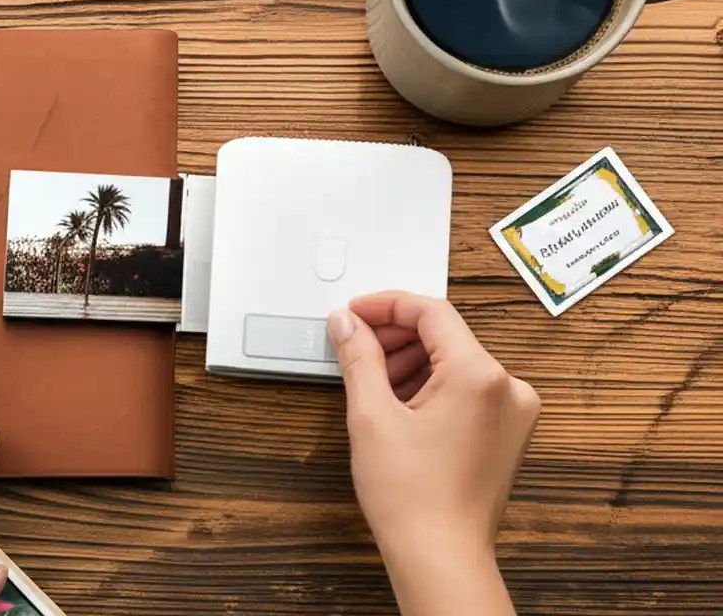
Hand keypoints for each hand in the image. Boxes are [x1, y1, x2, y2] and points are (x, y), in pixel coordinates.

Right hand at [328, 291, 539, 615]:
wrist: (441, 557)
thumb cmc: (413, 499)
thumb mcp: (371, 416)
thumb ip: (359, 357)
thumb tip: (347, 323)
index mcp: (480, 375)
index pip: (432, 312)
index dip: (386, 305)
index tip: (354, 313)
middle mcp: (508, 387)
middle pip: (446, 335)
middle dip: (396, 338)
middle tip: (355, 348)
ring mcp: (514, 411)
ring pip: (456, 362)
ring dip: (412, 363)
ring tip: (373, 386)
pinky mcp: (509, 432)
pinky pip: (469, 389)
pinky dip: (433, 387)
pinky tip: (399, 407)